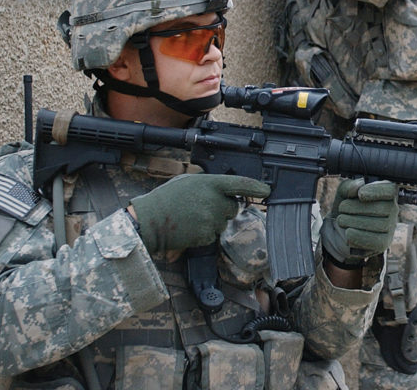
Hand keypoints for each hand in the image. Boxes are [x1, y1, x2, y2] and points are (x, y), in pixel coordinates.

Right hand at [130, 174, 269, 251]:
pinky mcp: (207, 235)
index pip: (240, 184)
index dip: (256, 187)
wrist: (149, 221)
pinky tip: (190, 227)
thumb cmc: (166, 199)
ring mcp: (212, 219)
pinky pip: (213, 234)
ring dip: (212, 221)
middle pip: (233, 207)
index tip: (267, 190)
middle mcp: (215, 200)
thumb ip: (209, 184)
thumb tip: (223, 190)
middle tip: (202, 207)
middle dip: (223, 208)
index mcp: (210, 183)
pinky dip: (204, 233)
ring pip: (223, 222)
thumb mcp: (188, 181)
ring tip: (191, 217)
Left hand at [320, 178, 398, 267]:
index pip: (391, 190)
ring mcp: (390, 226)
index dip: (377, 191)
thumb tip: (358, 187)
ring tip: (341, 220)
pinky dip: (359, 236)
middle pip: (384, 208)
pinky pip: (376, 241)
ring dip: (354, 221)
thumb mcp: (343, 194)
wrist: (338, 231)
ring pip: (379, 225)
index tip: (360, 194)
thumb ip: (349, 187)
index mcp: (385, 193)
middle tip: (342, 208)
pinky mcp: (384, 242)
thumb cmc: (346, 208)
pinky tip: (348, 232)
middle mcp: (392, 209)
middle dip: (358, 208)